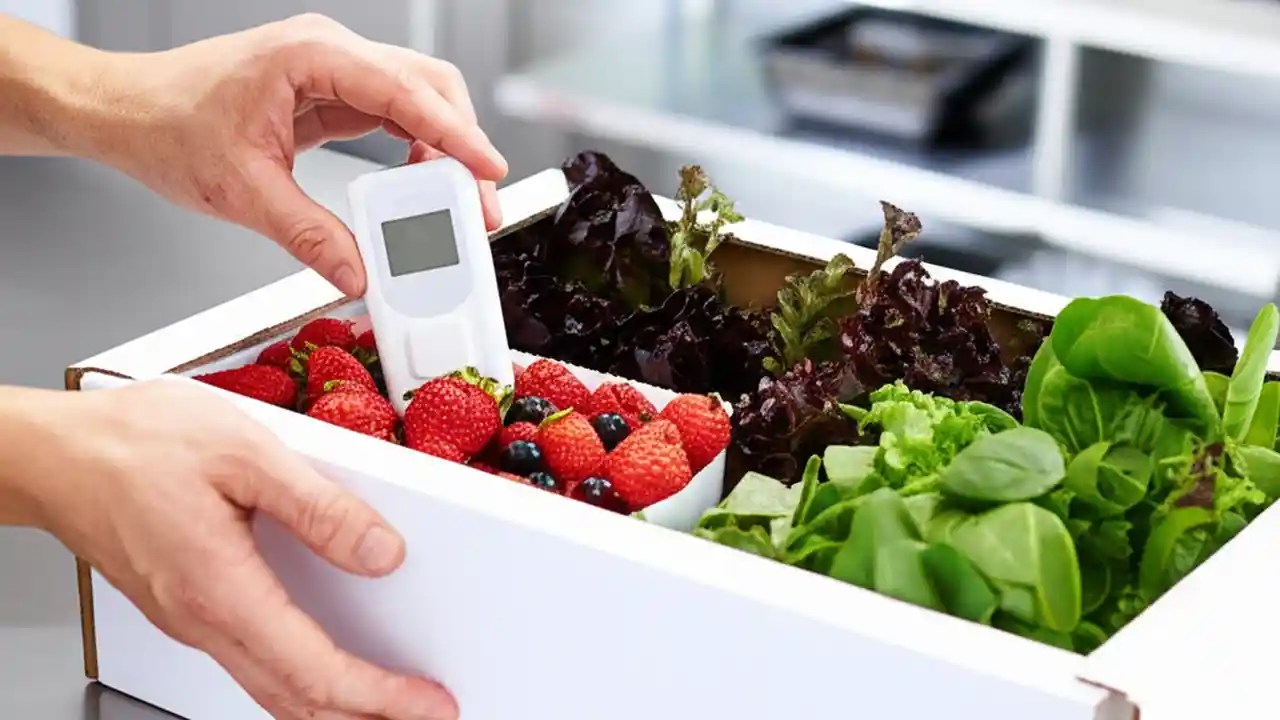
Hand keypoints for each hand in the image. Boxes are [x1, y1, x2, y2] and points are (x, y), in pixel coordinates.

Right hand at [27, 379, 456, 719]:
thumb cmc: (133, 444)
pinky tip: (324, 665)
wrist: (56, 454)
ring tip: (386, 700)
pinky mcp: (184, 607)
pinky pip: (252, 662)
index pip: (315, 672)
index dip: (380, 697)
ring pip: (272, 689)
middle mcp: (203, 620)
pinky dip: (301, 680)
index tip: (427, 704)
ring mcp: (190, 620)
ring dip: (334, 706)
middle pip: (297, 701)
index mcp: (222, 589)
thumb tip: (379, 550)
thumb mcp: (244, 451)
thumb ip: (319, 506)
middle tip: (425, 714)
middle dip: (368, 716)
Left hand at [82, 13, 507, 297]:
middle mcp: (330, 53)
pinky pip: (393, 116)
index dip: (456, 133)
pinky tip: (418, 187)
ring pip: (418, 99)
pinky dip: (417, 150)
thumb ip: (309, 235)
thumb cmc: (166, 125)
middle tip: (478, 203)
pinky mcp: (331, 93)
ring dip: (444, 149)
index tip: (488, 169)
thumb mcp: (242, 191)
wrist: (125, 110)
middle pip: (429, 86)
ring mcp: (334, 70)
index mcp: (310, 56)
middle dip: (463, 144)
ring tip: (454, 204)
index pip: (406, 92)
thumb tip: (359, 274)